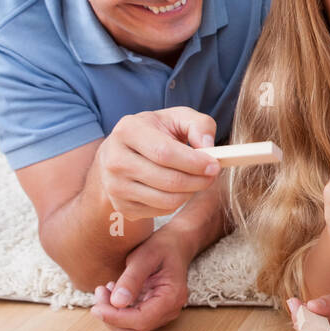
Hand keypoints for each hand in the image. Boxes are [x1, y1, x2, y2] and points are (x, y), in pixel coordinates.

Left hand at [90, 232, 191, 330]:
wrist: (176, 244)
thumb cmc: (161, 247)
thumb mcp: (144, 256)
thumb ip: (131, 279)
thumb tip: (117, 303)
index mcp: (172, 297)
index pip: (141, 320)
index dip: (115, 318)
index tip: (96, 307)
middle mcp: (170, 310)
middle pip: (134, 329)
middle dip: (110, 316)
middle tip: (100, 290)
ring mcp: (163, 314)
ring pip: (130, 330)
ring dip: (112, 315)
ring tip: (107, 290)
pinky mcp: (155, 313)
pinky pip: (131, 323)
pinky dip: (117, 313)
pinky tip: (114, 293)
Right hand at [96, 107, 219, 219]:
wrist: (122, 152)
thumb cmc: (156, 133)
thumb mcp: (178, 118)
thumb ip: (199, 125)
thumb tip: (208, 147)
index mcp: (128, 131)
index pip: (164, 153)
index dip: (194, 162)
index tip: (214, 165)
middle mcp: (115, 159)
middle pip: (168, 180)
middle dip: (198, 180)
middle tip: (212, 175)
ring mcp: (115, 186)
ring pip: (167, 200)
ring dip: (191, 192)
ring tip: (196, 179)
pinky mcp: (121, 206)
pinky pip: (161, 211)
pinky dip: (178, 201)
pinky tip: (178, 188)